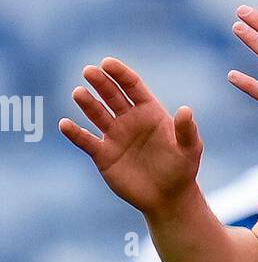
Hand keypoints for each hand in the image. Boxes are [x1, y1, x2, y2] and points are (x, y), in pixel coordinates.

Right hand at [59, 59, 202, 216]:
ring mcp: (114, 136)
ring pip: (97, 114)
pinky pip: (86, 141)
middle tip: (89, 71)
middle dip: (101, 82)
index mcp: (149, 111)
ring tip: (78, 93)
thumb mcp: (189, 149)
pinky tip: (65, 124)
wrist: (168, 198)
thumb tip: (186, 110)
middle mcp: (129, 119)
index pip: (132, 86)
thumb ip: (186, 130)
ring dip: (87, 103)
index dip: (120, 74)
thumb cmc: (182, 169)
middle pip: (112, 95)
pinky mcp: (103, 155)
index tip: (107, 63)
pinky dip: (75, 133)